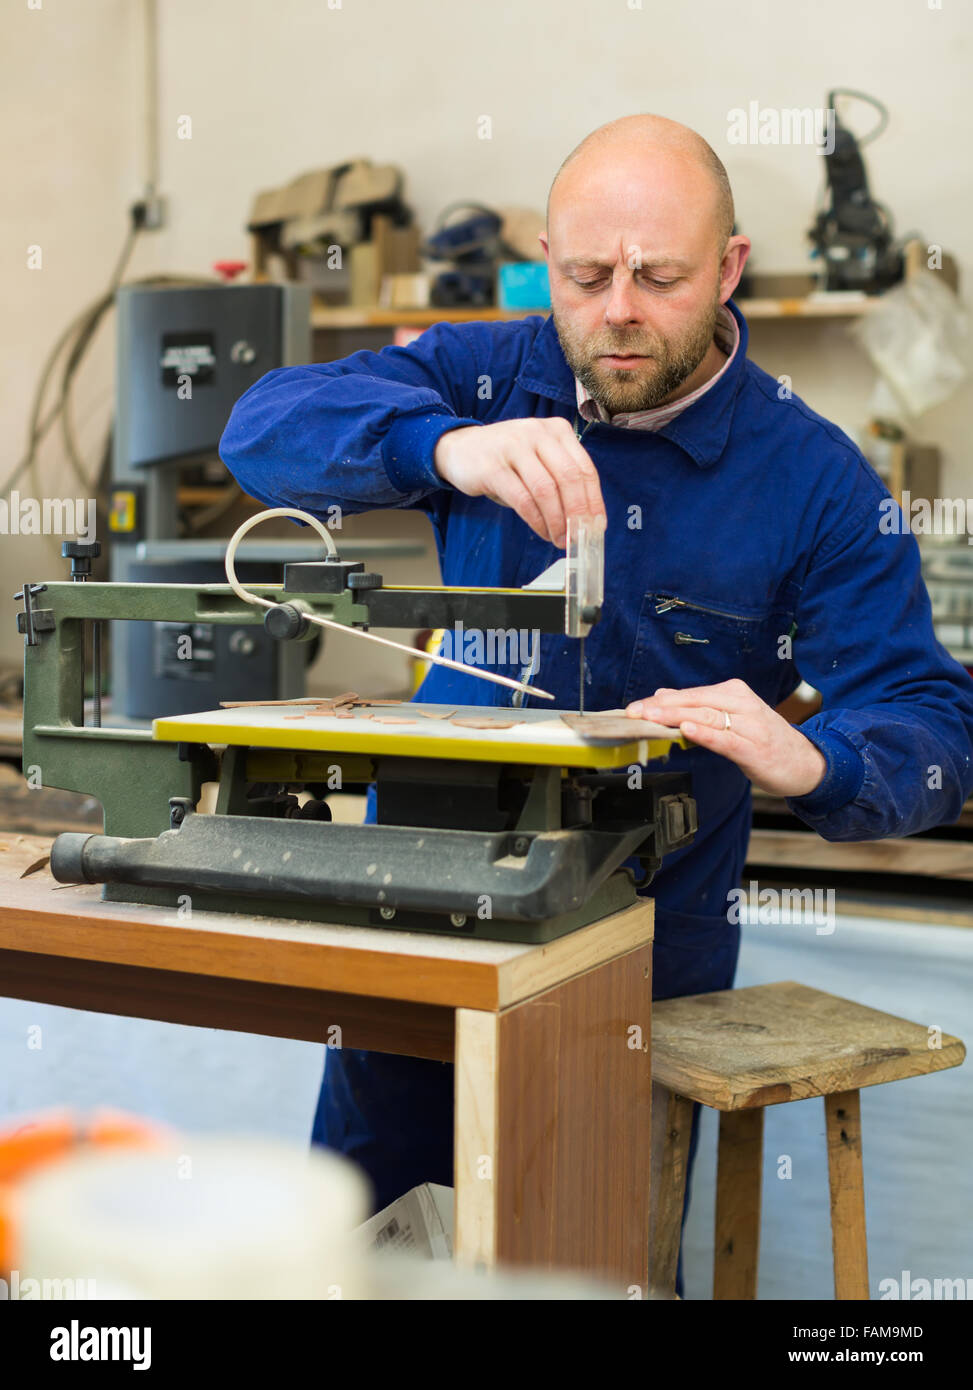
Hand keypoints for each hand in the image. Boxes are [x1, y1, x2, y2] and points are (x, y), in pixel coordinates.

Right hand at [434, 418, 605, 547]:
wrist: (460, 448)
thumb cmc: (506, 460)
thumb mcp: (538, 459)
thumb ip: (561, 479)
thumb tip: (585, 519)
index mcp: (557, 430)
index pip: (585, 468)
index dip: (594, 501)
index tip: (597, 527)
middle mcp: (537, 433)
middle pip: (569, 478)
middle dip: (578, 514)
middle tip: (579, 538)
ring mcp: (514, 447)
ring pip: (546, 490)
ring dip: (556, 521)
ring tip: (559, 539)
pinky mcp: (493, 466)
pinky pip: (522, 499)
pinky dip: (536, 520)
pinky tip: (541, 531)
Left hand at [626, 678, 827, 797]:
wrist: (806, 763)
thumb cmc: (764, 740)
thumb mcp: (731, 718)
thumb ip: (699, 706)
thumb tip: (662, 694)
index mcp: (734, 693)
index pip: (690, 694)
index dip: (659, 701)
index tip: (633, 707)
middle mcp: (742, 704)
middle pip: (694, 701)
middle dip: (660, 707)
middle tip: (632, 712)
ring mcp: (749, 726)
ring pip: (706, 716)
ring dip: (674, 716)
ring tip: (649, 717)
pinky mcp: (754, 748)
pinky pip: (725, 738)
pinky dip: (704, 732)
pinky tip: (686, 728)